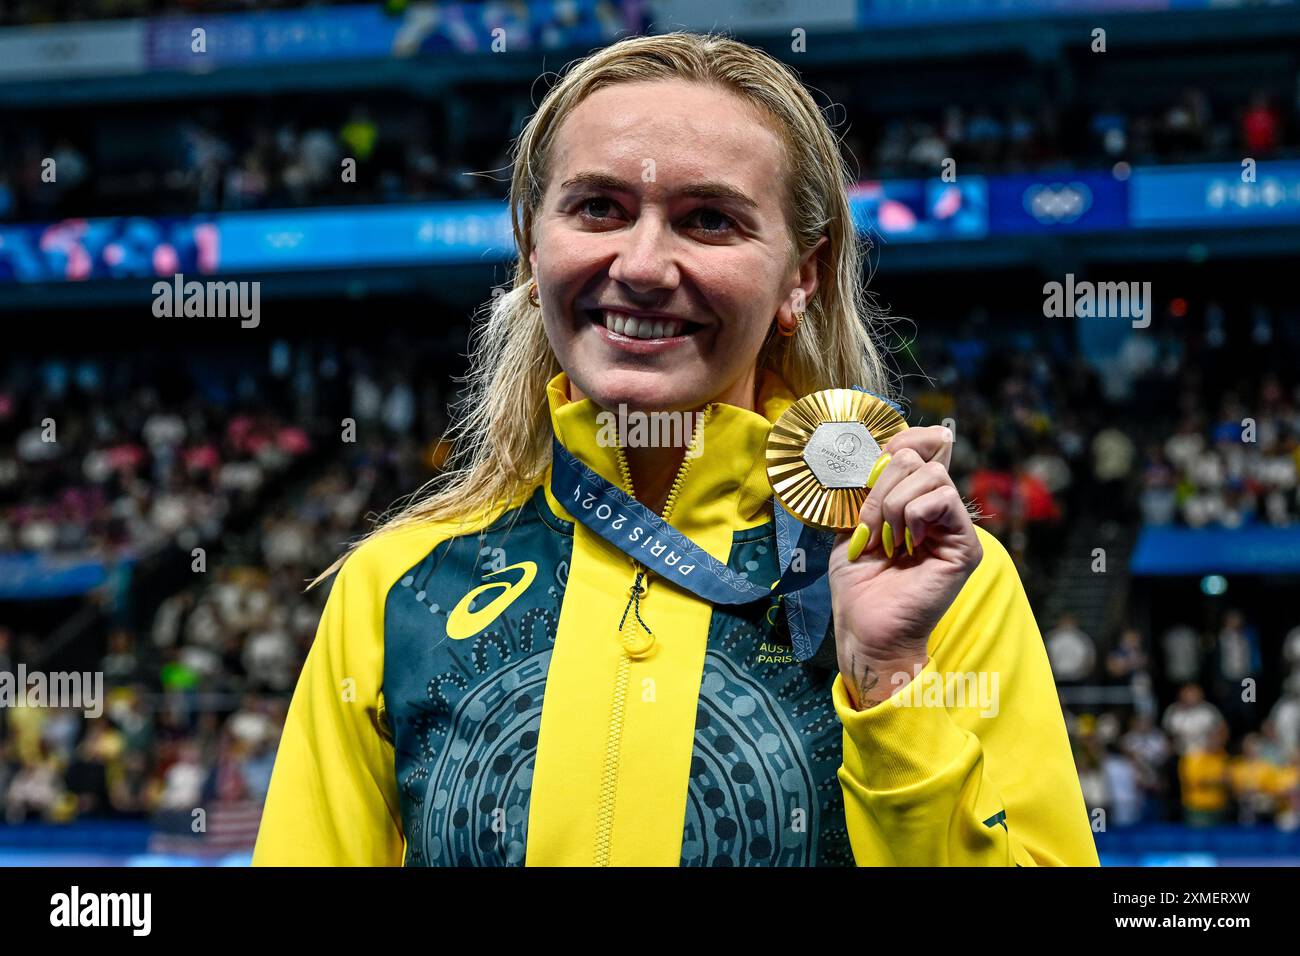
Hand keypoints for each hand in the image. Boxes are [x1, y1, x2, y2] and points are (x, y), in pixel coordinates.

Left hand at [827, 425, 982, 708]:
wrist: (865, 624)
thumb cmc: (858, 581)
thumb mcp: (853, 521)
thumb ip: (868, 485)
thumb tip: (883, 447)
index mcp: (912, 500)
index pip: (919, 448)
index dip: (903, 438)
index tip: (880, 452)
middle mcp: (937, 509)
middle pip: (915, 457)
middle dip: (882, 488)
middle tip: (871, 527)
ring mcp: (954, 526)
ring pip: (930, 474)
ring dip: (894, 504)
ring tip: (888, 540)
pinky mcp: (966, 544)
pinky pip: (942, 499)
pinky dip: (915, 514)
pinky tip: (908, 543)